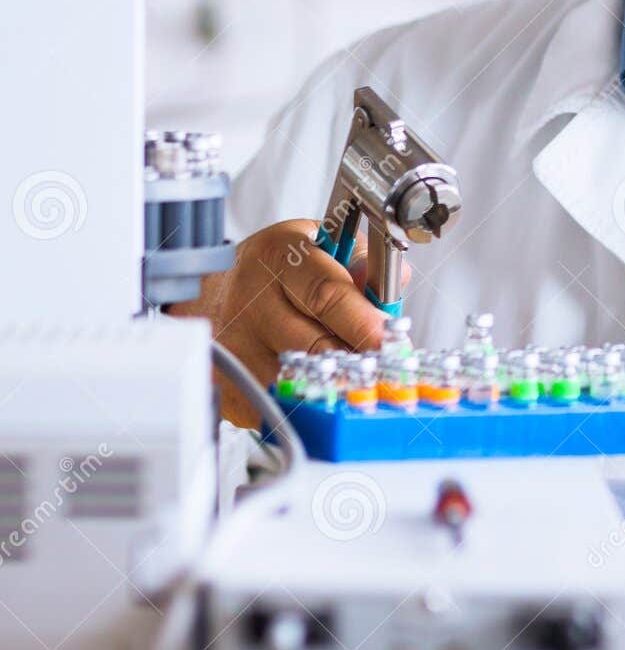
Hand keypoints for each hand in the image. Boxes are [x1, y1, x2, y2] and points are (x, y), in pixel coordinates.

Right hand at [172, 220, 408, 424]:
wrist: (206, 294)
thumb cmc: (276, 270)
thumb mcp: (318, 243)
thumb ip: (361, 259)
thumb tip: (390, 289)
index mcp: (280, 258)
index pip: (327, 295)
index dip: (365, 324)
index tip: (392, 344)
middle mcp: (252, 301)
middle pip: (316, 346)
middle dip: (358, 363)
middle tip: (386, 372)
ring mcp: (236, 348)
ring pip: (300, 382)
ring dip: (336, 387)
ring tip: (357, 382)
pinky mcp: (229, 387)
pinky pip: (280, 406)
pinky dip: (309, 404)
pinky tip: (320, 391)